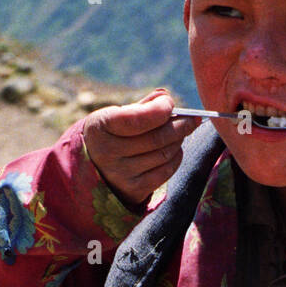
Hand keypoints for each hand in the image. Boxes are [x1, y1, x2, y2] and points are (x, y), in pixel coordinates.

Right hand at [82, 88, 200, 205]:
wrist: (93, 170)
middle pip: (157, 138)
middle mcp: (107, 153)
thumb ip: (141, 107)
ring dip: (179, 141)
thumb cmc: (111, 135)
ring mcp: (120, 174)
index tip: (169, 103)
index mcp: (100, 127)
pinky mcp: (133, 190)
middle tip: (192, 119)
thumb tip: (165, 97)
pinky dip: (176, 158)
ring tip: (182, 132)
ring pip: (164, 154)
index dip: (160, 110)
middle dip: (180, 125)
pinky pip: (165, 171)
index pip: (138, 118)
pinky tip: (175, 149)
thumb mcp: (116, 117)